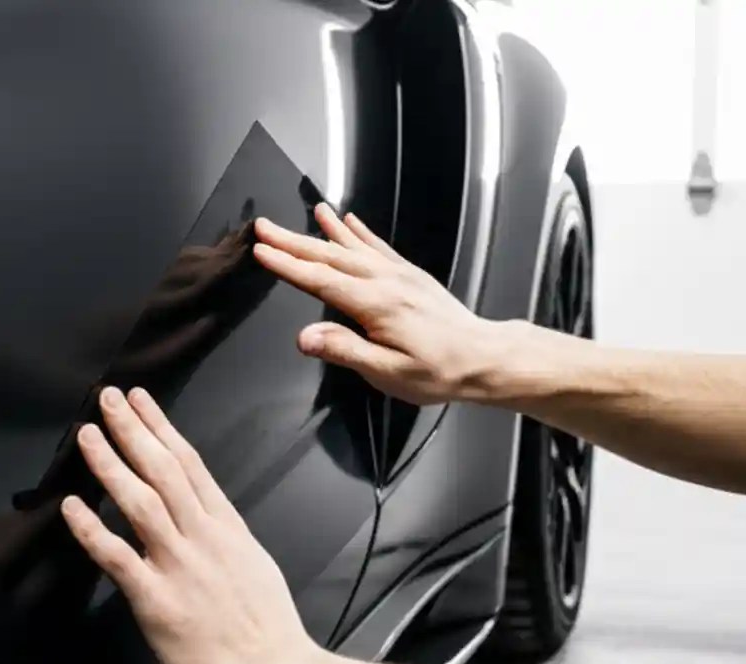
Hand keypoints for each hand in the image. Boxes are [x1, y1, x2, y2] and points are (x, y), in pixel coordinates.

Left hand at [60, 386, 323, 663]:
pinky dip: (90, 528)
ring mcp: (178, 566)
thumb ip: (229, 542)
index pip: (190, 465)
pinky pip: (116, 556)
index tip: (142, 402)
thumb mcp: (257, 571)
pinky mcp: (155, 600)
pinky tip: (70, 505)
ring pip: (139, 501)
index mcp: (228, 531)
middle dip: (133, 429)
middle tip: (108, 398)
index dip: (161, 428)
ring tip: (87, 434)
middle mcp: (202, 539)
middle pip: (163, 470)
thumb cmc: (270, 638)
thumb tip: (211, 525)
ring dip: (110, 463)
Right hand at [252, 204, 511, 404]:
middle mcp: (385, 281)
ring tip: (306, 210)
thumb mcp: (388, 372)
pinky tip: (348, 220)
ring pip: (352, 247)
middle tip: (264, 225)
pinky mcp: (410, 275)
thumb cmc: (437, 372)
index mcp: (375, 304)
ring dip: (324, 230)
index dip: (288, 265)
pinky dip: (359, 232)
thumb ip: (345, 350)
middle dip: (294, 241)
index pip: (321, 280)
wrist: (484, 358)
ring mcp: (399, 275)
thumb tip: (304, 337)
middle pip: (330, 256)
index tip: (261, 250)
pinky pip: (378, 246)